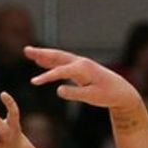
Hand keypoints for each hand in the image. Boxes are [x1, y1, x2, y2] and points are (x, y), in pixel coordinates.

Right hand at [24, 46, 140, 110]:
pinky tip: (41, 62)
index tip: (33, 82)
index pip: (60, 72)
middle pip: (57, 56)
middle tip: (26, 50)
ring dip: (44, 55)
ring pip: (59, 58)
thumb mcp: (92, 97)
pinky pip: (63, 63)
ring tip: (29, 52)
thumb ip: (75, 94)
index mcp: (83, 69)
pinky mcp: (80, 68)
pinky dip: (51, 61)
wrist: (122, 91)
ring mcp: (80, 64)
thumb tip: (58, 90)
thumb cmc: (108, 95)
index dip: (46, 77)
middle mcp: (81, 63)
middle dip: (41, 54)